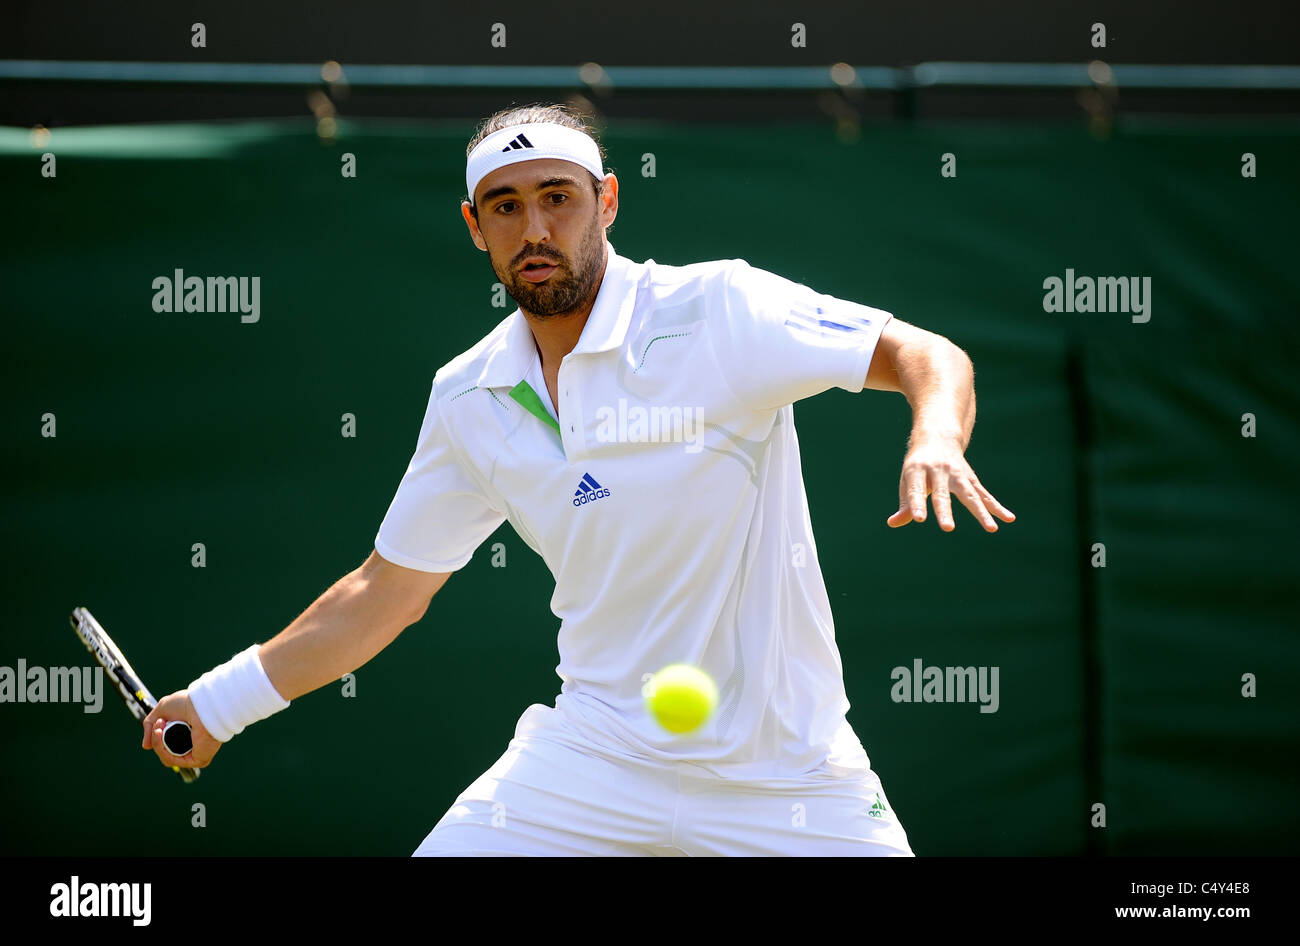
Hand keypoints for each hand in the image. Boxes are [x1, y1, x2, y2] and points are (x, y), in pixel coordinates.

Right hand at [141, 690, 222, 769]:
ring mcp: (195, 753)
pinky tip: (159, 735)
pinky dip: (162, 750)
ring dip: (157, 743)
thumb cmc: (187, 703)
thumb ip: (150, 726)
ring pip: (166, 757)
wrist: (200, 703)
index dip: (157, 736)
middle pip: (165, 752)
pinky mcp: (198, 759)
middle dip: (156, 738)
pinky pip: (172, 760)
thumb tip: (146, 746)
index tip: (157, 722)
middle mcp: (192, 745)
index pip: (166, 744)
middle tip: (159, 723)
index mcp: (186, 734)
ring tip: (159, 728)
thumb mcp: (161, 711)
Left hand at [887, 434, 1015, 531]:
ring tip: (992, 529)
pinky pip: (985, 495)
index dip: (916, 504)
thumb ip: (906, 502)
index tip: (919, 519)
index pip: (915, 489)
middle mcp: (939, 470)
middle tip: (947, 528)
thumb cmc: (918, 464)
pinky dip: (996, 507)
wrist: (938, 436)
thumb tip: (893, 523)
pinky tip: (1009, 519)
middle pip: (942, 493)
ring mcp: (958, 474)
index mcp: (917, 469)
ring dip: (981, 513)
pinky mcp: (971, 479)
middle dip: (944, 510)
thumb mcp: (908, 479)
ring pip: (970, 495)